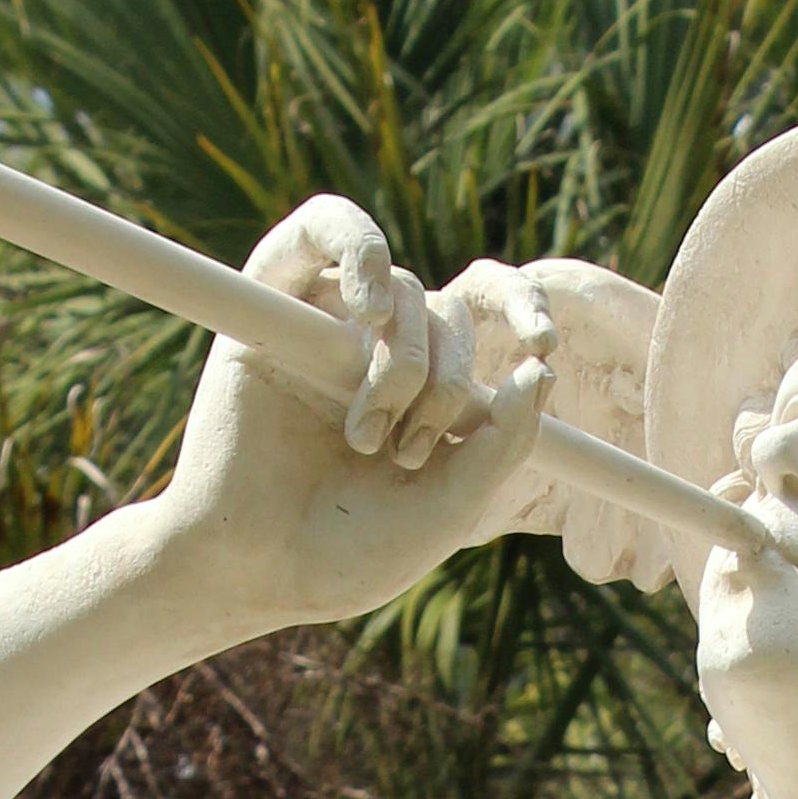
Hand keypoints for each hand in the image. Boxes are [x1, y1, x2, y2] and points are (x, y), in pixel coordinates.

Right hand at [145, 198, 555, 628]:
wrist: (256, 569)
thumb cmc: (347, 550)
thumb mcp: (447, 508)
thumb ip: (501, 444)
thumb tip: (540, 367)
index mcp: (431, 385)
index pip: (490, 308)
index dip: (524, 305)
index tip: (541, 344)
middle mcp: (381, 347)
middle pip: (448, 315)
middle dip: (445, 388)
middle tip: (407, 454)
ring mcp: (329, 322)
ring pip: (403, 288)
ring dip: (402, 363)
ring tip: (367, 433)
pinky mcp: (274, 302)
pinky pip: (321, 228)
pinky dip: (359, 246)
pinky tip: (369, 314)